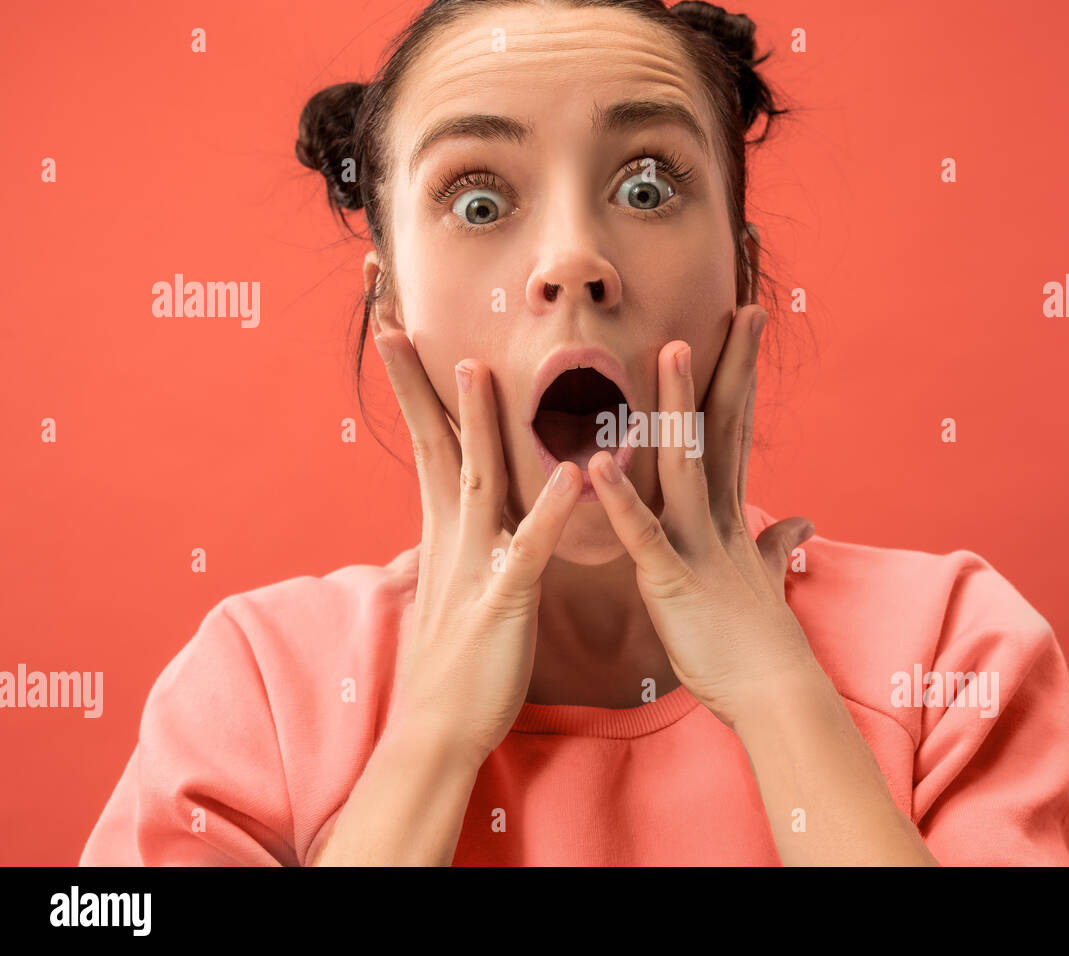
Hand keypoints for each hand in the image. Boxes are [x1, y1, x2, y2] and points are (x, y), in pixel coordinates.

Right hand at [373, 317, 582, 763]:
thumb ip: (465, 532)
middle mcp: (452, 535)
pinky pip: (527, 551)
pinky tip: (572, 476)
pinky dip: (547, 513)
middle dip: (415, 381)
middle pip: (434, 442)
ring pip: (476, 482)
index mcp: (448, 527)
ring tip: (477, 367)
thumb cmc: (460, 655)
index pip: (428, 439)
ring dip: (477, 425)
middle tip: (389, 321)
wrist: (440, 728)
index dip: (413, 385)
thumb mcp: (459, 579)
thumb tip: (460, 502)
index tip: (394, 331)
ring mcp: (473, 566)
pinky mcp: (503, 602)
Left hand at [587, 304, 822, 729]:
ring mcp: (697, 544)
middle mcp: (720, 517)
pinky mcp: (672, 579)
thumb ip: (776, 541)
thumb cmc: (759, 640)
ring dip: (678, 407)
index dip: (741, 377)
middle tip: (741, 309)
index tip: (747, 327)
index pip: (737, 430)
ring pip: (686, 463)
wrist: (772, 693)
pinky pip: (643, 534)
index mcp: (731, 513)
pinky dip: (621, 500)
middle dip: (730, 368)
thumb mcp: (765, 577)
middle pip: (725, 429)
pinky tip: (598, 464)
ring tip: (671, 350)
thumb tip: (803, 520)